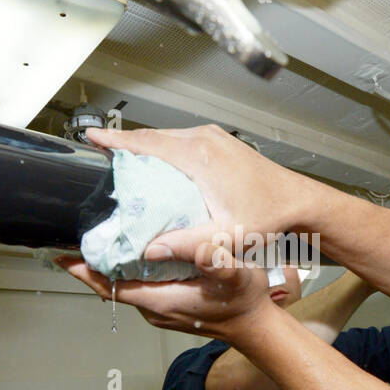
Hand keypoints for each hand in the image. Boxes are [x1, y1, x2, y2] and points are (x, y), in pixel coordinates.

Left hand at [55, 239, 277, 342]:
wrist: (258, 326)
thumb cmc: (246, 301)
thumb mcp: (233, 274)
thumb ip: (205, 257)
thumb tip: (163, 245)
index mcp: (160, 300)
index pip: (109, 286)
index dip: (83, 270)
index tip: (60, 254)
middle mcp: (154, 308)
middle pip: (112, 284)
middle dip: (94, 261)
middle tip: (81, 231)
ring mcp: (161, 309)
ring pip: (126, 284)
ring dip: (113, 263)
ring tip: (103, 233)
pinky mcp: (170, 305)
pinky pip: (140, 285)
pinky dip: (132, 268)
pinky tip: (137, 248)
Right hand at [83, 124, 318, 261]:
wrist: (299, 201)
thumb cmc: (268, 216)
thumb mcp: (226, 237)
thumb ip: (188, 245)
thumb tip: (151, 252)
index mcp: (199, 157)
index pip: (147, 142)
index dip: (115, 140)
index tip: (91, 137)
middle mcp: (204, 140)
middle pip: (153, 136)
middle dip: (124, 143)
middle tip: (99, 154)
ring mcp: (213, 138)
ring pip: (167, 137)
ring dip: (144, 146)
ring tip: (120, 159)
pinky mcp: (220, 142)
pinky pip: (182, 140)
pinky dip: (163, 148)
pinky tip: (155, 163)